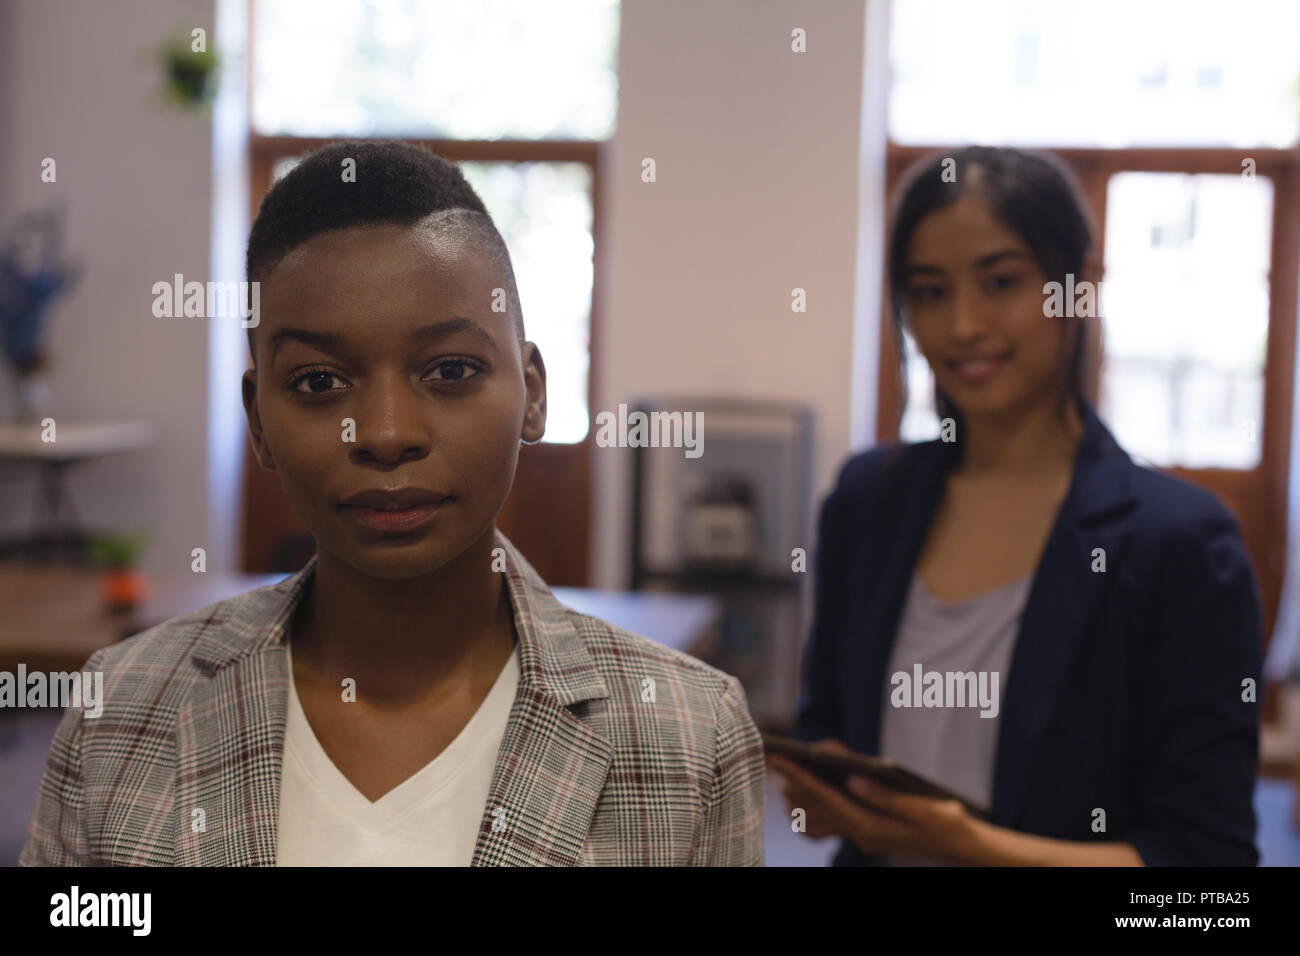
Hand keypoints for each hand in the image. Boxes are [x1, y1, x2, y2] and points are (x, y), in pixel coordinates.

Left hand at [766, 739, 976, 861]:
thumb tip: (853, 780)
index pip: (828, 800)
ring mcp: (863, 834)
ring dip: (802, 791)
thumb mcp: (923, 808)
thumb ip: (887, 796)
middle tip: (771, 756)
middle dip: (795, 781)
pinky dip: (819, 803)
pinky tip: (812, 786)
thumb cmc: (946, 822)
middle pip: (819, 806)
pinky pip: (834, 818)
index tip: (781, 759)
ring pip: (822, 814)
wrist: (961, 844)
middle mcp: (862, 834)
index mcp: (872, 828)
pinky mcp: (868, 829)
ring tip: (784, 767)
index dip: (802, 778)